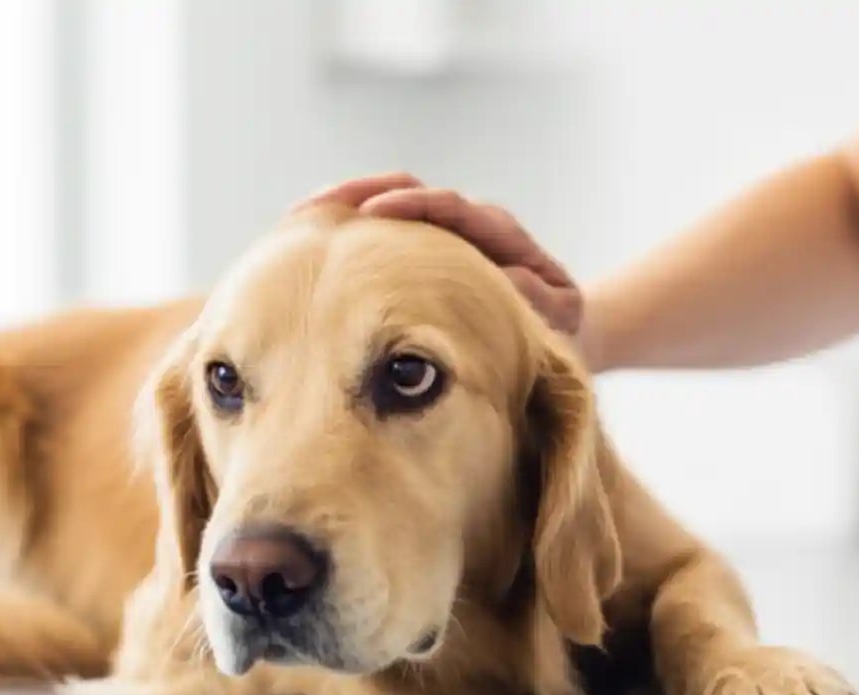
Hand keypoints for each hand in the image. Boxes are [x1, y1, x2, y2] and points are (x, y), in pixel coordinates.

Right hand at [298, 173, 584, 338]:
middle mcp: (466, 225)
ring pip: (389, 205)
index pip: (452, 206)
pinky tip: (305, 239)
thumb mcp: (557, 320)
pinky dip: (346, 232)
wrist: (554, 339)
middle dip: (364, 191)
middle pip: (411, 191)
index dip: (412, 204)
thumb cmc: (556, 333)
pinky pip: (378, 235)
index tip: (376, 210)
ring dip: (346, 206)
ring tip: (301, 216)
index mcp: (499, 235)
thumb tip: (504, 278)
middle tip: (319, 204)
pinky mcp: (418, 255)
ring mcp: (440, 236)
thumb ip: (536, 296)